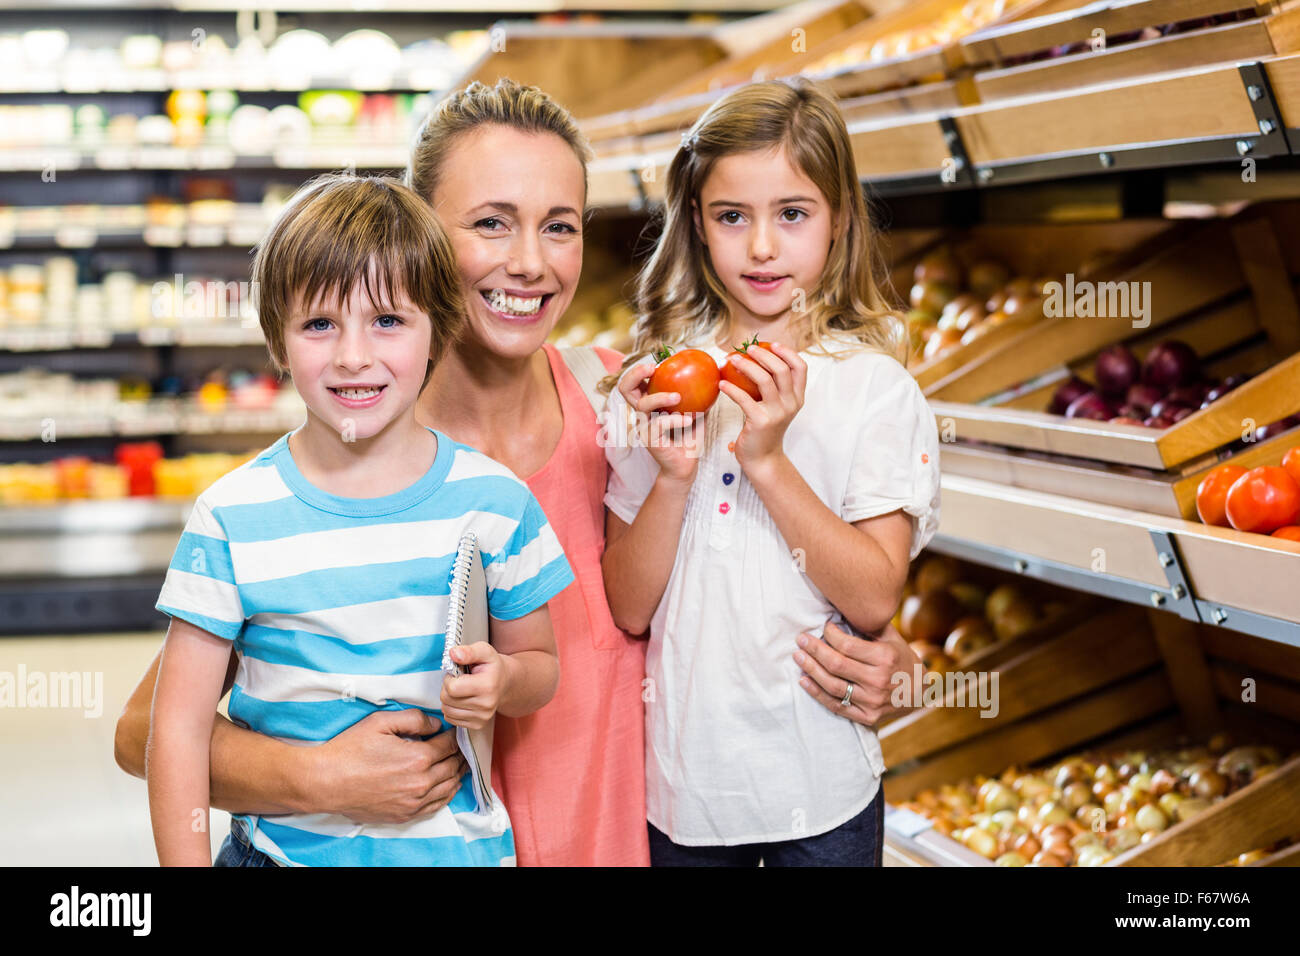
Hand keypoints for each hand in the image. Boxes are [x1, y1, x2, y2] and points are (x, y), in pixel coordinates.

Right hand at [308, 708, 466, 824]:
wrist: (326, 782)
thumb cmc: (350, 750)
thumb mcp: (380, 723)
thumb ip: (414, 719)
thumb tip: (436, 725)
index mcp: (418, 758)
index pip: (450, 745)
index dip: (456, 736)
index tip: (456, 730)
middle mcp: (421, 783)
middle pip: (453, 766)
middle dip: (460, 754)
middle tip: (462, 746)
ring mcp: (414, 802)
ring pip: (449, 787)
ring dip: (457, 774)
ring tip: (459, 763)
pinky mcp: (405, 814)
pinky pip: (436, 805)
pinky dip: (446, 793)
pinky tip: (447, 785)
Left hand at [441, 642, 506, 729]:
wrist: (506, 683)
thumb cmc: (492, 666)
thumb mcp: (484, 651)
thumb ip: (469, 651)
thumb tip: (454, 653)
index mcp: (487, 686)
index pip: (452, 688)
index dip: (449, 678)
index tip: (457, 673)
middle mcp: (486, 705)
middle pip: (447, 700)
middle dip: (448, 688)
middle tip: (459, 681)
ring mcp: (483, 717)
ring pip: (447, 711)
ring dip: (449, 699)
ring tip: (461, 690)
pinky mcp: (478, 725)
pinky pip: (451, 719)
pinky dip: (452, 709)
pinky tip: (462, 700)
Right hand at [617, 361, 703, 484]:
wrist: (686, 466)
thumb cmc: (688, 438)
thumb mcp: (695, 412)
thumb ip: (698, 396)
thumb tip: (713, 376)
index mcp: (649, 404)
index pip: (634, 382)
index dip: (639, 370)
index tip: (657, 363)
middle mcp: (642, 414)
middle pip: (625, 388)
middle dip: (634, 374)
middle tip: (652, 368)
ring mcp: (644, 426)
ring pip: (642, 405)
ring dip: (659, 397)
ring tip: (677, 396)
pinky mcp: (649, 439)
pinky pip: (659, 424)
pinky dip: (674, 420)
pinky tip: (688, 420)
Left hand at [717, 343, 806, 476]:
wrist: (763, 458)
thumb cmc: (765, 430)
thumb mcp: (777, 407)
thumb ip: (774, 388)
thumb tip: (757, 360)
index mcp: (797, 398)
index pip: (800, 368)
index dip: (788, 352)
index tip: (772, 344)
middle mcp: (791, 404)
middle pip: (782, 370)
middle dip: (764, 354)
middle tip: (748, 349)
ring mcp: (777, 413)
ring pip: (765, 380)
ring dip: (747, 366)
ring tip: (733, 360)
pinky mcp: (760, 421)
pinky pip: (744, 399)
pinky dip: (731, 389)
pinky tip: (722, 383)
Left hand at [793, 621, 920, 725]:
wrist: (921, 694)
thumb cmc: (902, 659)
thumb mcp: (893, 639)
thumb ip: (869, 625)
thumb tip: (841, 607)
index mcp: (885, 658)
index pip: (847, 646)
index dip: (830, 634)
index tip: (824, 627)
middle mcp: (879, 680)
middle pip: (836, 664)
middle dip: (814, 650)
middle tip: (800, 640)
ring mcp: (873, 701)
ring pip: (832, 685)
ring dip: (811, 670)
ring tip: (798, 657)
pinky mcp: (867, 717)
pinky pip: (836, 706)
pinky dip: (817, 694)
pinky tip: (804, 681)